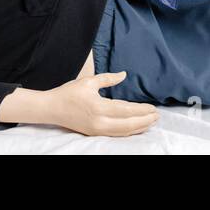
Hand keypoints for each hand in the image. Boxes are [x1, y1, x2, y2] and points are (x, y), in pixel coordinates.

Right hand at [42, 71, 158, 136]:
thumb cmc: (69, 93)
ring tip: (150, 122)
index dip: (141, 110)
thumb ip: (108, 79)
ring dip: (139, 127)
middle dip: (144, 120)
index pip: (126, 110)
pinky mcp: (94, 134)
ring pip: (123, 132)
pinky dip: (129, 132)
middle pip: (128, 124)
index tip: (153, 107)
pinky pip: (116, 135)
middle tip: (157, 116)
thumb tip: (124, 74)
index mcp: (98, 107)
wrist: (52, 109)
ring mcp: (97, 130)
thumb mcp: (89, 81)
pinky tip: (136, 128)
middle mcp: (99, 122)